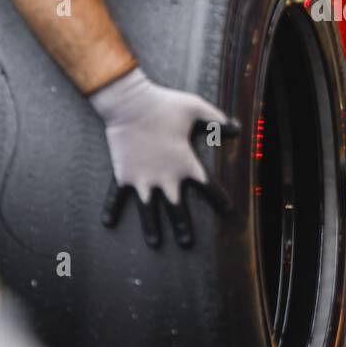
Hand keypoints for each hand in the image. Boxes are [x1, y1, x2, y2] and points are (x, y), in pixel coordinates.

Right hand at [89, 66, 234, 246]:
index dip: (219, 200)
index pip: (209, 188)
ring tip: (155, 243)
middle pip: (177, 209)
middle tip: (187, 243)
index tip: (227, 210)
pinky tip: (108, 223)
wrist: (130, 103)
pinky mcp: (123, 175)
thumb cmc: (165, 104)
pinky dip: (111, 209)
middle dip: (183, 227)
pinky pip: (116, 196)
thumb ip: (217, 119)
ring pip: (148, 210)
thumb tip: (237, 128)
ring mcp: (142, 179)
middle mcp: (165, 177)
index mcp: (186, 163)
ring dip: (151, 228)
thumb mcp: (196, 108)